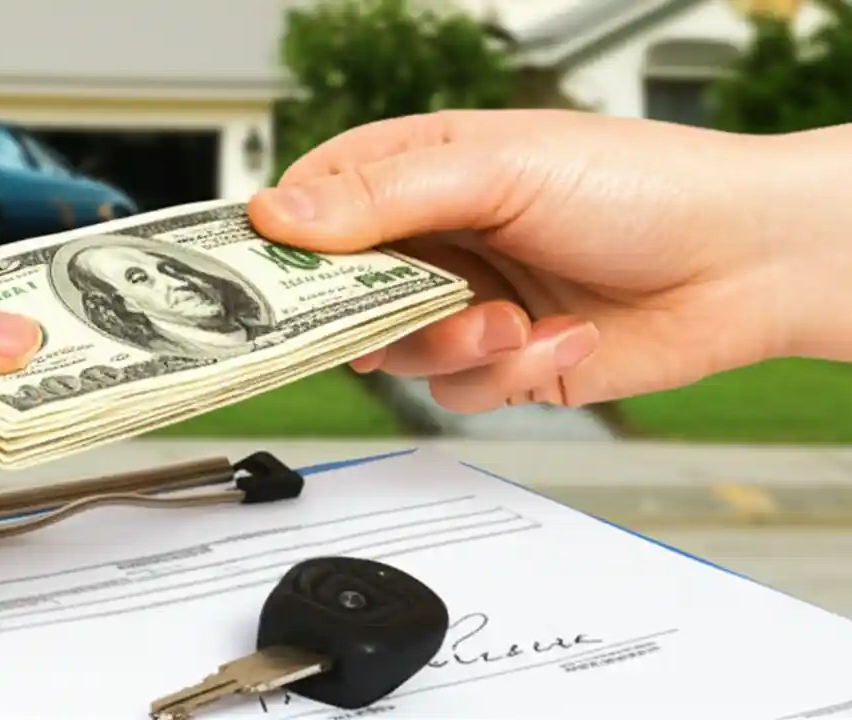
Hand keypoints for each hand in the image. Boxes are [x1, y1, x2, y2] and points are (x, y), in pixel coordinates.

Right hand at [248, 109, 851, 410]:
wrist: (746, 261)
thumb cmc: (641, 185)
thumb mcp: (498, 171)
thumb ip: (383, 197)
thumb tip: (279, 214)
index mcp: (424, 171)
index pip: (316, 202)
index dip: (278, 241)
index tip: (249, 276)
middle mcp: (438, 240)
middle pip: (343, 294)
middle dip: (373, 313)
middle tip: (392, 314)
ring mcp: (468, 303)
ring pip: (399, 355)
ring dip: (453, 346)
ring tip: (510, 320)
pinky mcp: (507, 360)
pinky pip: (462, 390)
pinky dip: (510, 372)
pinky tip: (563, 334)